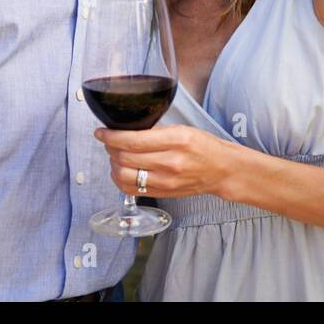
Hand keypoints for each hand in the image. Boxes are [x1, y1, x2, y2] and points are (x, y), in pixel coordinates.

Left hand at [94, 125, 235, 198]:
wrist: (221, 170)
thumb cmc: (204, 147)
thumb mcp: (182, 130)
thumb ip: (155, 132)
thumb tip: (127, 131)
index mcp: (176, 140)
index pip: (133, 140)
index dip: (111, 136)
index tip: (101, 132)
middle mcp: (170, 162)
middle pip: (124, 157)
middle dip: (110, 148)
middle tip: (108, 141)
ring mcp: (166, 181)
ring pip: (123, 176)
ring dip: (112, 164)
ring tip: (115, 156)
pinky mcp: (163, 193)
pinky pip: (131, 190)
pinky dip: (119, 180)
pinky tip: (121, 170)